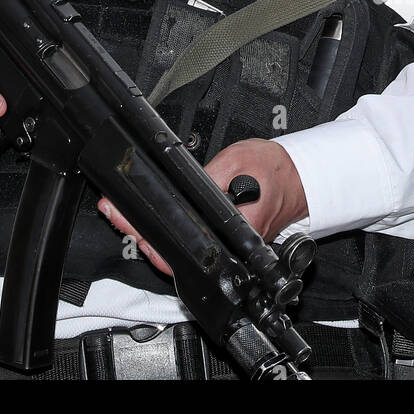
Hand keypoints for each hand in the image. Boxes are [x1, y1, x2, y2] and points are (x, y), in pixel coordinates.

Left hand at [98, 137, 308, 275]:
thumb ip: (209, 176)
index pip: (186, 243)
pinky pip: (190, 244)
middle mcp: (231, 250)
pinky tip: (147, 222)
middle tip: (115, 213)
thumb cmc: (276, 170)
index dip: (152, 234)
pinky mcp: (222, 242)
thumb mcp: (239, 160)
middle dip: (140, 234)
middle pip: (177, 253)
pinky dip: (165, 233)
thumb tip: (181, 186)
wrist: (298, 177)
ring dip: (148, 234)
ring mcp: (226, 249)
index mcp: (236, 231)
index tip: (126, 219)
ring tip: (121, 216)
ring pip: (180, 252)